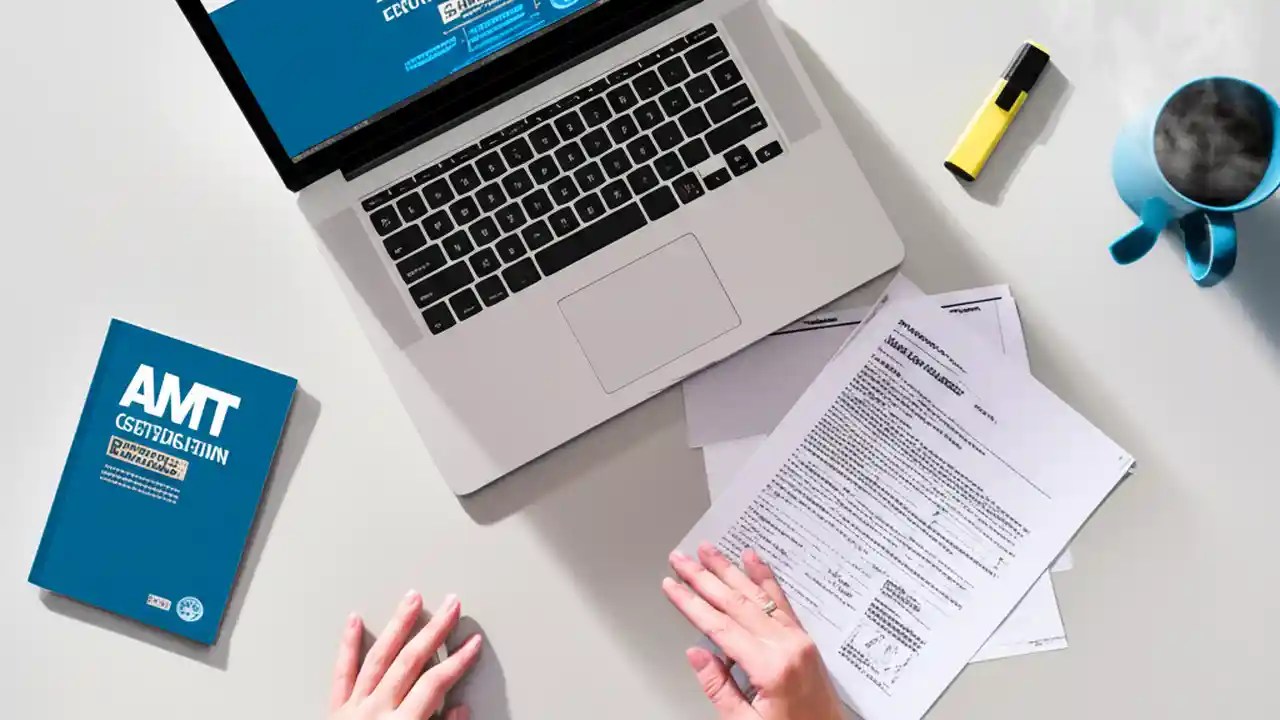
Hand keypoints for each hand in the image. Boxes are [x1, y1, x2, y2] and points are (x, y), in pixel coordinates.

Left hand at [329, 591, 481, 719]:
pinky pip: (341, 673)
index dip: (458, 661)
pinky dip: (348, 645)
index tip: (473, 642)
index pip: (436, 683)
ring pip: (378, 657)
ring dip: (397, 626)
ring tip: (411, 600)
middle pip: (410, 660)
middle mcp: (375, 712)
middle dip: (433, 629)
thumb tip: (459, 711)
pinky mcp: (334, 712)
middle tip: (451, 605)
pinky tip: (354, 621)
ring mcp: (352, 709)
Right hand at [663, 544, 843, 719]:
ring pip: (757, 595)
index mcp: (771, 668)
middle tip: (681, 559)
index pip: (720, 627)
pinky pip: (781, 601)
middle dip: (704, 578)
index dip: (691, 604)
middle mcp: (788, 646)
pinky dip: (764, 578)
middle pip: (736, 603)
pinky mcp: (804, 641)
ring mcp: (799, 640)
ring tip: (708, 551)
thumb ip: (719, 688)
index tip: (671, 586)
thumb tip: (696, 654)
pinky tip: (752, 560)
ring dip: (729, 570)